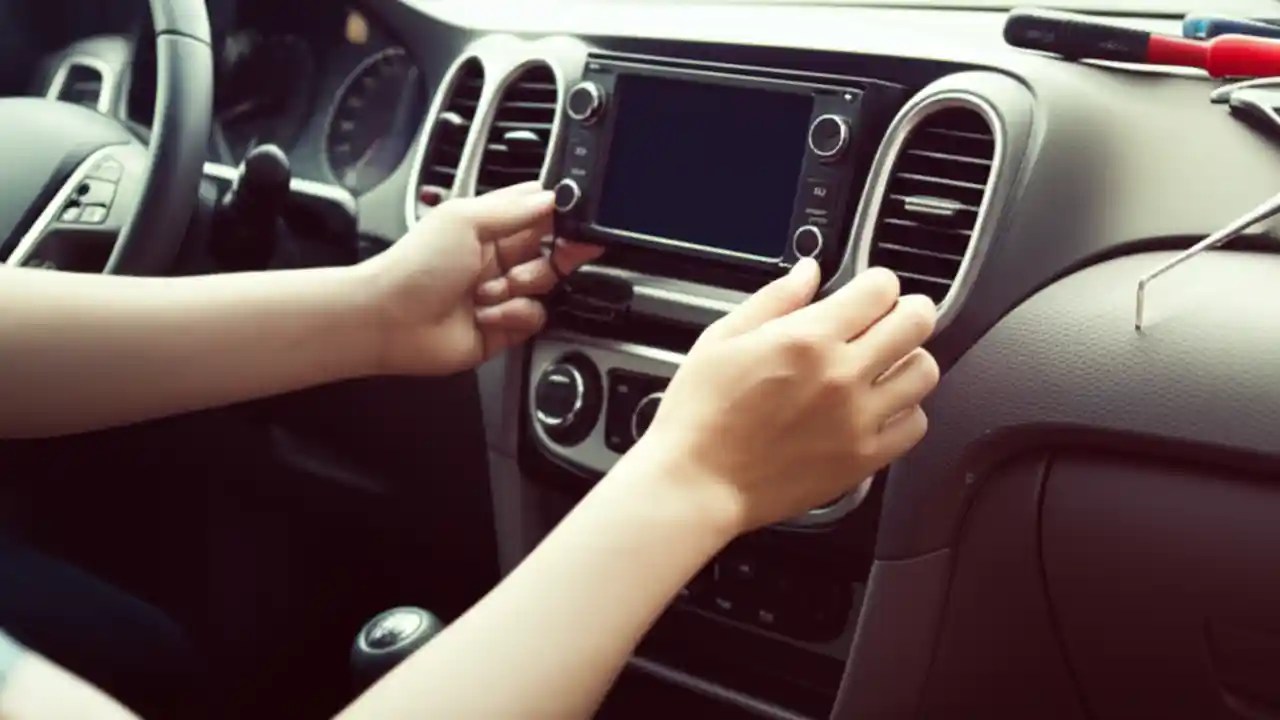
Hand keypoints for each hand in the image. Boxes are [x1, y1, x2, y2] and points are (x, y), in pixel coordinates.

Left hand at [361, 182, 602, 375]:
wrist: (390, 320)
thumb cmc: (417, 265)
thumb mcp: (465, 220)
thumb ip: (515, 209)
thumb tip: (554, 197)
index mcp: (489, 225)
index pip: (539, 212)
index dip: (563, 214)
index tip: (578, 218)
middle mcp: (499, 258)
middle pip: (553, 249)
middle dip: (560, 252)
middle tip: (563, 252)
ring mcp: (503, 293)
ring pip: (546, 286)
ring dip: (523, 287)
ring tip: (488, 292)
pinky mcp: (505, 327)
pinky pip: (534, 317)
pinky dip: (514, 315)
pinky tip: (487, 315)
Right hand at [622, 259, 938, 534]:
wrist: (697, 483)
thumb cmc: (700, 414)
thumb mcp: (723, 338)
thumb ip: (775, 299)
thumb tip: (810, 271)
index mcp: (807, 339)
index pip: (881, 289)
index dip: (877, 283)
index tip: (867, 292)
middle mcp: (842, 375)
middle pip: (917, 322)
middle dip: (907, 311)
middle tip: (891, 319)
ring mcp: (858, 419)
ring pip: (924, 372)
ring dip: (908, 360)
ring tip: (886, 365)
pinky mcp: (863, 459)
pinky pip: (915, 424)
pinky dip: (905, 411)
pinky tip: (880, 408)